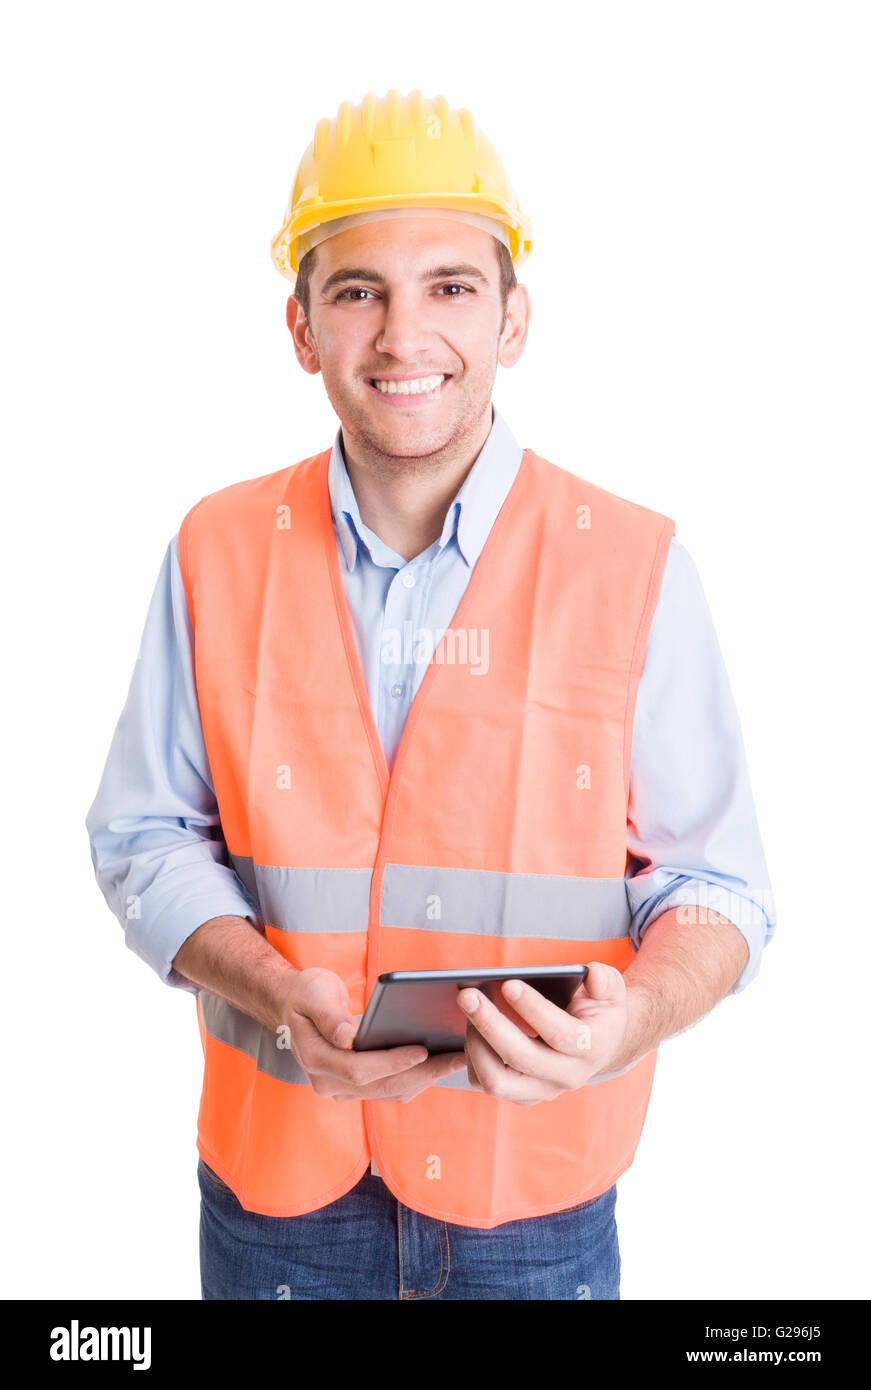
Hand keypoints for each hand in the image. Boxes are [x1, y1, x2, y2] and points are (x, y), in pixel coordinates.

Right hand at [280, 967, 465, 1102]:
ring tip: (456, 1061)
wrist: (295, 1005)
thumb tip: (349, 1037)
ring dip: (425, 1079)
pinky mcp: (357, 1087)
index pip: (359, 1069)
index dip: (392, 1062)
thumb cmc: (306, 994)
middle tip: (456, 1058)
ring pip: (391, 1091)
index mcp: (315, 1059)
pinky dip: (416, 1078)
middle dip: (422, 1073)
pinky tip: (439, 1064)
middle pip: (382, 1085)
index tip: (423, 1050)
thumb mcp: (313, 994)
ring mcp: (342, 1089)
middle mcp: (328, 1082)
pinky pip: (391, 1089)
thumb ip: (329, 1015)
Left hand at [457, 963, 631, 1104]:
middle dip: (490, 1024)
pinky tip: (470, 1029)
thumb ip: (604, 980)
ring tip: (468, 1012)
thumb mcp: (611, 990)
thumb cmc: (598, 1010)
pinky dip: (471, 1059)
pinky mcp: (522, 1095)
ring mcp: (543, 1090)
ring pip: (498, 1082)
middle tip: (466, 995)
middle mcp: (567, 1076)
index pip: (561, 1034)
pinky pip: (486, 1084)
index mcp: (591, 1048)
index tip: (508, 984)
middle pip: (521, 1058)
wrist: (599, 1044)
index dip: (533, 1010)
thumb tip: (591, 975)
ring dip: (476, 1046)